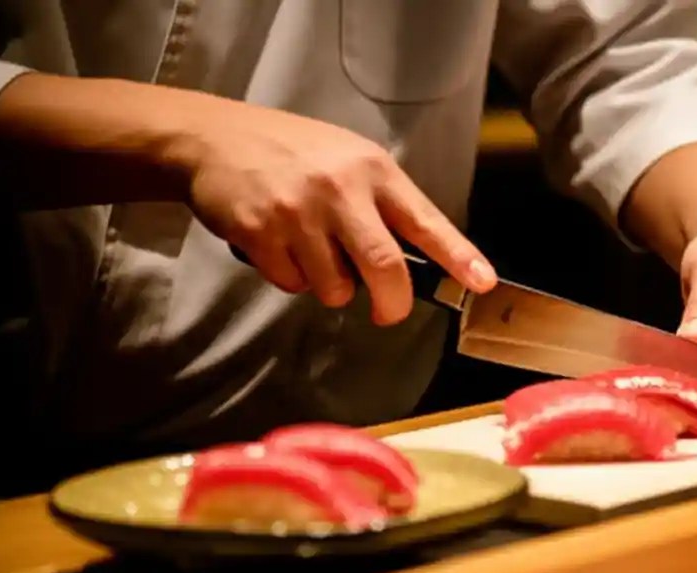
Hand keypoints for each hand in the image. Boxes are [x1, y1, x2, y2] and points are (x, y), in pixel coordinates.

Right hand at [177, 101, 496, 323]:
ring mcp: (298, 213)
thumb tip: (419, 262)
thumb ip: (383, 205)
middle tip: (387, 311)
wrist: (214, 137)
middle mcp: (340, 190)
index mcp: (373, 171)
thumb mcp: (349, 161)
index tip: (482, 283)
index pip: (426, 221)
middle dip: (392, 304)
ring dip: (331, 286)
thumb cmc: (292, 153)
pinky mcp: (260, 233)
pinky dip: (292, 277)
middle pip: (385, 268)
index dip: (458, 256)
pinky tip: (279, 245)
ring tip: (313, 251)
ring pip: (336, 287)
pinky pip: (293, 284)